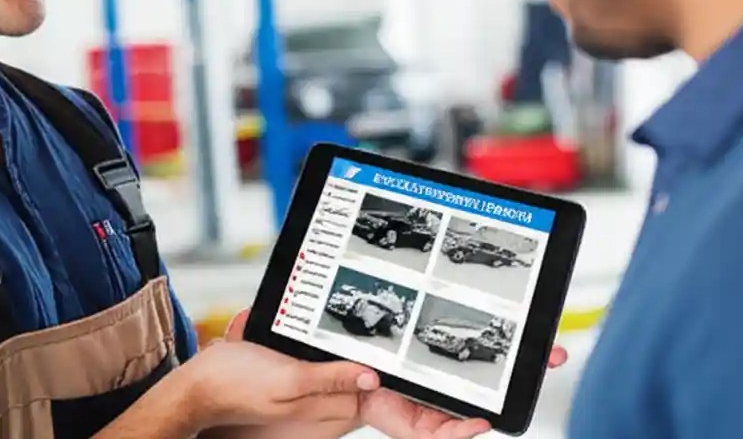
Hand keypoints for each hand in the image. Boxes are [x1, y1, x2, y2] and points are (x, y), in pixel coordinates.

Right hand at [184, 323, 378, 429]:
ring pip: (318, 363)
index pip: (361, 390)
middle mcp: (308, 402)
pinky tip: (281, 334)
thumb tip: (370, 378)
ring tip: (305, 331)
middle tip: (337, 331)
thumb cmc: (233, 385)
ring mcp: (291, 391)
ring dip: (314, 343)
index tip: (371, 344)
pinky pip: (295, 358)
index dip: (368, 365)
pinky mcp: (276, 379)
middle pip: (342, 376)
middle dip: (340, 349)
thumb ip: (330, 379)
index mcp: (318, 407)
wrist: (193, 388)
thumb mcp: (289, 378)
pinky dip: (291, 343)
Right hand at [221, 310, 568, 438]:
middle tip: (538, 357)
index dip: (457, 422)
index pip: (416, 420)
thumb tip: (373, 377)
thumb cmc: (237, 393)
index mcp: (351, 404)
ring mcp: (349, 378)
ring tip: (504, 345)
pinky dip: (412, 342)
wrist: (204, 392)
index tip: (492, 414)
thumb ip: (330, 381)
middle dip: (480, 381)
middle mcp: (359, 393)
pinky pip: (383, 354)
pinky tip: (425, 321)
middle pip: (430, 392)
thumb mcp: (286, 384)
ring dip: (454, 361)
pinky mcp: (334, 361)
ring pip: (413, 373)